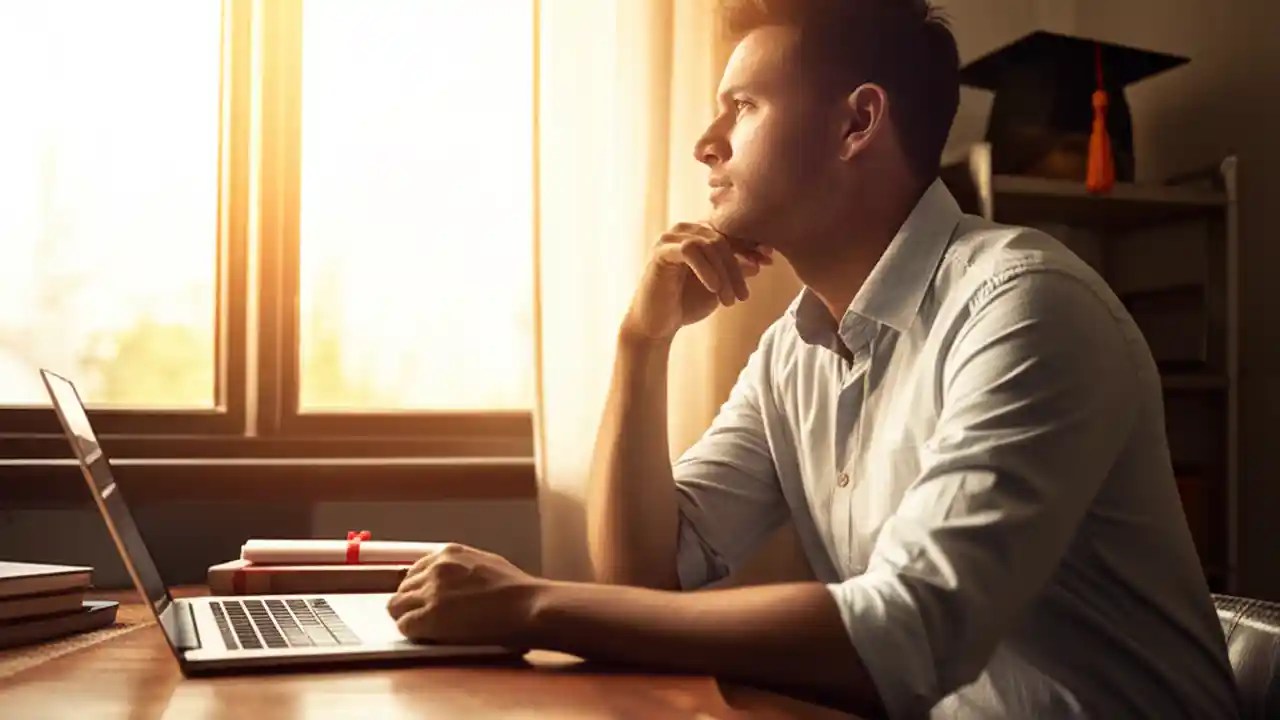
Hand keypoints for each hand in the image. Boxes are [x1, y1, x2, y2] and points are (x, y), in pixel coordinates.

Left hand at [386, 543, 544, 646]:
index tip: (424, 600)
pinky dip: (412, 632)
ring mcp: (431, 592)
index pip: (415, 570)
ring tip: (425, 629)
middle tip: (423, 618)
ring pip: (397, 606)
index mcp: (449, 553)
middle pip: (403, 588)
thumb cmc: (517, 590)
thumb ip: (462, 568)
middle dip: (411, 603)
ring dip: (408, 617)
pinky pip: (404, 625)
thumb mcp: (486, 563)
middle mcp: (436, 568)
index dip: (419, 589)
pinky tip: (426, 636)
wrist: (528, 606)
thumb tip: (450, 581)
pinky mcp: (430, 617)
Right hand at [621, 222, 773, 341]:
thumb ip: (736, 271)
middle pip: (722, 239)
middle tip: (745, 295)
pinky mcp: (660, 250)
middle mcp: (684, 229)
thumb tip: (761, 261)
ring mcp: (670, 238)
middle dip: (737, 267)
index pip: (730, 233)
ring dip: (723, 274)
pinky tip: (714, 290)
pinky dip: (706, 270)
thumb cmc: (686, 304)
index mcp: (698, 233)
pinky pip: (690, 251)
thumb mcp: (720, 287)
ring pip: (709, 244)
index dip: (751, 246)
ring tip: (730, 300)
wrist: (657, 325)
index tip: (769, 261)